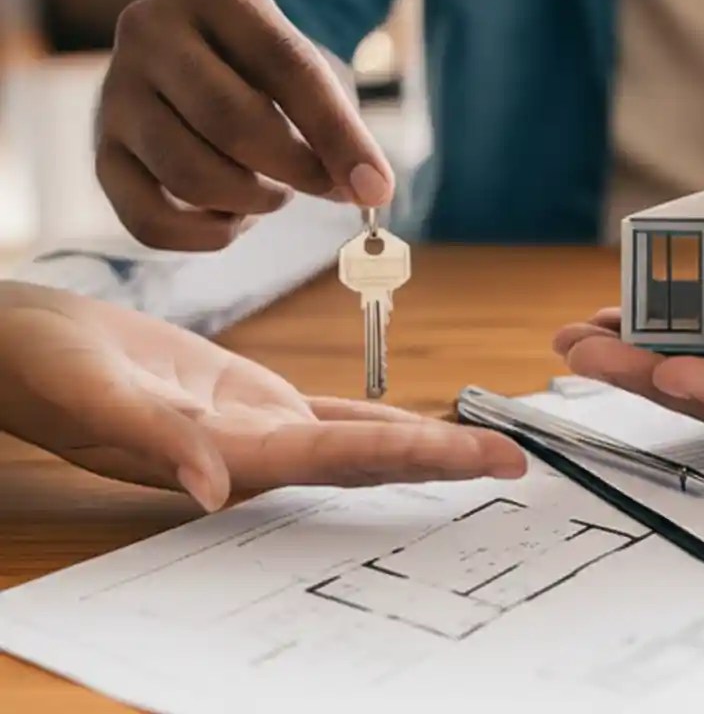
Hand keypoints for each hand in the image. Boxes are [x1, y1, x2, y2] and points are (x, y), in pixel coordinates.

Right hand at [0, 283, 525, 511]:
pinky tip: (415, 417)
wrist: (18, 349)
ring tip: (485, 445)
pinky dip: (376, 413)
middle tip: (517, 461)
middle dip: (446, 459)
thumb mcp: (89, 396)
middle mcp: (259, 449)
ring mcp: (257, 427)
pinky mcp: (248, 398)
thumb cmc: (41, 369)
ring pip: (360, 435)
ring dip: (422, 440)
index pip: (348, 456)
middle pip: (373, 455)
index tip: (489, 461)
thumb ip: (154, 439)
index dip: (423, 456)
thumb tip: (214, 490)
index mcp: (234, 452)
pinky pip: (330, 410)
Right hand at [96, 0, 394, 250]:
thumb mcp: (299, 73)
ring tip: (269, 190)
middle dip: (293, 172)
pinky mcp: (103, 154)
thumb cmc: (255, 67)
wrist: (184, 56)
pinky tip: (232, 217)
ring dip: (252, 203)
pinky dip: (206, 236)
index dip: (337, 137)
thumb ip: (336, 126)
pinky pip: (150, 222)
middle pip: (234, 124)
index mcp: (218, 0)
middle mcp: (152, 37)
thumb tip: (369, 192)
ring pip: (191, 176)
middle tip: (317, 183)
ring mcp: (117, 97)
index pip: (288, 69)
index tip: (374, 188)